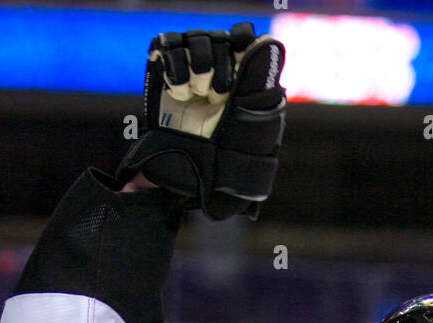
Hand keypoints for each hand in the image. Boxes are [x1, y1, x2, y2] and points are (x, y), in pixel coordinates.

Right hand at [115, 22, 286, 220]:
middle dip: (217, 64)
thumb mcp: (255, 117)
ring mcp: (191, 72)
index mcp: (244, 77)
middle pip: (216, 38)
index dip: (239, 46)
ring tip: (198, 94)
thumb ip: (260, 78)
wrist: (196, 173)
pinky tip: (180, 92)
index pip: (242, 38)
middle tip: (217, 96)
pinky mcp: (166, 75)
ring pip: (193, 39)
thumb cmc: (233, 153)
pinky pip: (167, 47)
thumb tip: (266, 41)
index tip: (236, 71)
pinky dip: (175, 67)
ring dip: (198, 65)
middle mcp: (218, 70)